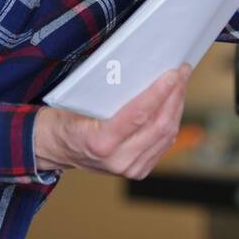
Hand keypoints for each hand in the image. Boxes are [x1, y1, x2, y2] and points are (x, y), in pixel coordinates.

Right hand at [33, 64, 190, 177]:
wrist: (56, 148)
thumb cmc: (64, 119)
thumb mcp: (77, 101)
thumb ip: (107, 92)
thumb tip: (141, 68)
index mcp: (100, 142)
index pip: (138, 115)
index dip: (160, 92)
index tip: (173, 73)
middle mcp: (118, 161)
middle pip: (159, 125)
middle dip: (175, 95)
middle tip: (182, 72)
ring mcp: (129, 169)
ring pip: (166, 135)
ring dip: (177, 107)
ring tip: (181, 84)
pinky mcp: (138, 171)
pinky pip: (163, 144)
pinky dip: (172, 122)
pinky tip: (173, 104)